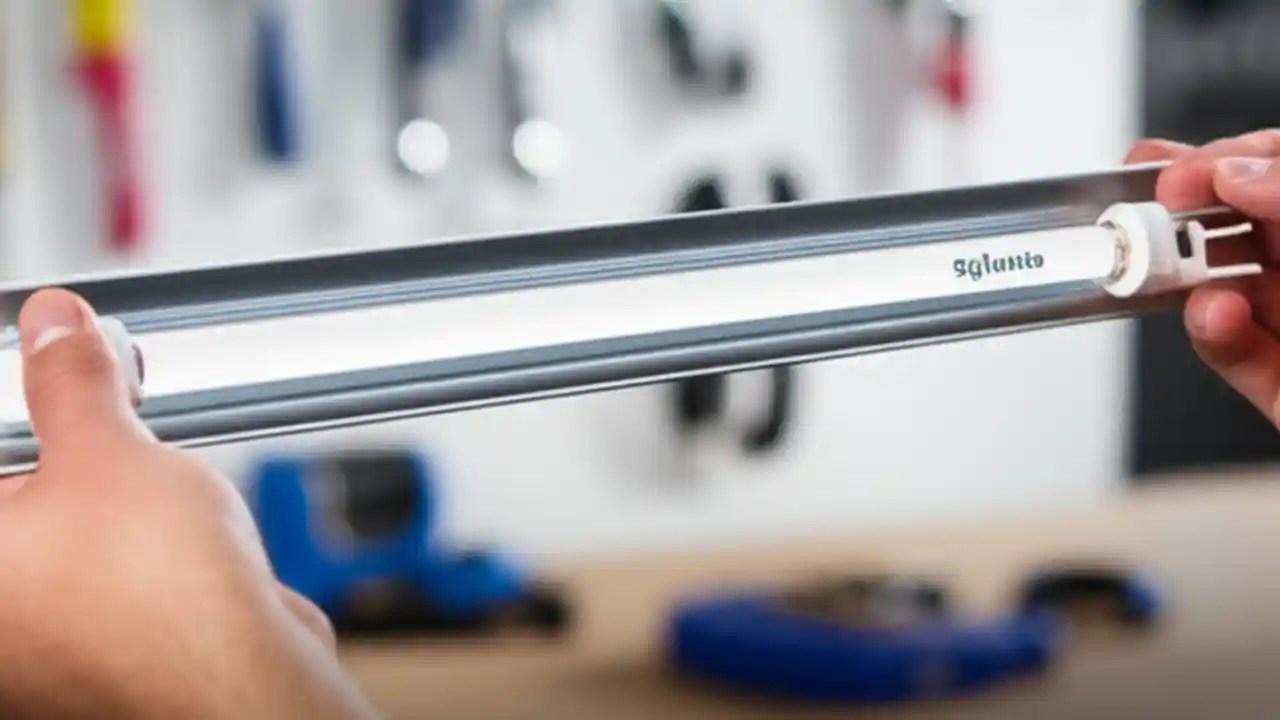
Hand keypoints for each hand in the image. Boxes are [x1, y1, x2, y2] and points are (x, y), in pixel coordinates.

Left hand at [0, 289, 376, 718]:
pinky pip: (103, 578)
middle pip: (19, 495)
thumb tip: (52, 326)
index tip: (53, 369)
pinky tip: (173, 538)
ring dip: (107, 499)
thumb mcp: (108, 450)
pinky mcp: (94, 660)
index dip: (19, 406)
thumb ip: (68, 381)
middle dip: (66, 449)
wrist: (244, 684)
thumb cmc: (162, 602)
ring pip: (63, 537)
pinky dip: (134, 548)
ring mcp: (36, 648)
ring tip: (151, 488)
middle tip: (109, 421)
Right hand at [1128, 130, 1279, 428]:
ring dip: (1188, 275)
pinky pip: (1237, 357)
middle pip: (1241, 223)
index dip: (1236, 158)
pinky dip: (1214, 336)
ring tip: (1162, 263)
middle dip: (1187, 209)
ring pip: (1228, 287)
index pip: (1277, 170)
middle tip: (1144, 204)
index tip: (1191, 167)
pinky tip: (1213, 316)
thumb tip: (1246, 173)